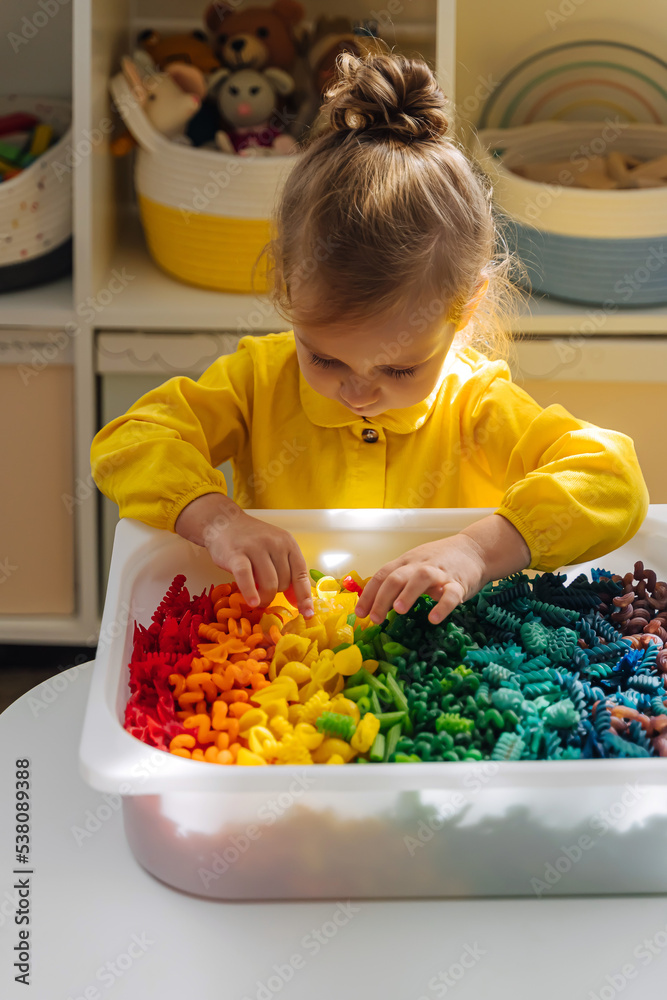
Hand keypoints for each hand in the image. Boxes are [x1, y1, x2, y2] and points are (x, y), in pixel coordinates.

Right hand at [174, 493, 312, 616]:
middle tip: (264, 591)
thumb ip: (287, 573)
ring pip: (269, 584)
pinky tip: (252, 602)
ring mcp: (255, 548)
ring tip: (256, 599)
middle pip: (284, 582)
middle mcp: (275, 544)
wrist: (223, 522)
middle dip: (276, 593)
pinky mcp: (236, 554)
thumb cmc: (251, 541)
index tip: (307, 614)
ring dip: (264, 598)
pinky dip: (250, 592)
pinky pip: (246, 578)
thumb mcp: (274, 551)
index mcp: (288, 543)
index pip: (301, 574)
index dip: (304, 596)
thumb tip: (298, 602)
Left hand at [354, 514, 530, 625]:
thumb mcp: (415, 566)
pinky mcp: (460, 582)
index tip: (359, 614)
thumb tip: (375, 604)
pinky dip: (442, 605)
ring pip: (421, 578)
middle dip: (382, 598)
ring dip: (408, 593)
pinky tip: (434, 619)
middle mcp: (419, 565)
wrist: (474, 549)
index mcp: (406, 562)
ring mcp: (440, 573)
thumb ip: (398, 581)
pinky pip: (451, 593)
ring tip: (399, 611)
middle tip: (374, 619)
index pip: (382, 575)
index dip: (369, 594)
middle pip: (396, 576)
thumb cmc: (440, 562)